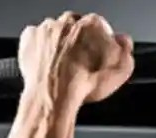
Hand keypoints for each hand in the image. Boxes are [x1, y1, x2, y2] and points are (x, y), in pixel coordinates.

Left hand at [19, 12, 134, 104]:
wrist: (54, 97)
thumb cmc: (85, 84)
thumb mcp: (123, 70)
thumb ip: (126, 49)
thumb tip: (123, 41)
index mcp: (92, 25)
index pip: (102, 27)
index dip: (102, 44)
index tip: (100, 56)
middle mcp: (68, 22)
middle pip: (78, 27)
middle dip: (80, 41)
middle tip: (82, 63)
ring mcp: (47, 29)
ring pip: (57, 32)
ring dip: (61, 44)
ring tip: (65, 66)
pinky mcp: (29, 38)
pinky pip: (38, 38)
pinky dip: (43, 48)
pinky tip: (50, 64)